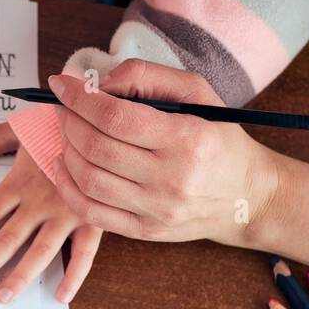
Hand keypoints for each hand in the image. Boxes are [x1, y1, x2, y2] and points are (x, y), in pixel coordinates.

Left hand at [0, 127, 102, 303]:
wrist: (102, 122)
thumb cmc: (62, 123)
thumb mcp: (21, 127)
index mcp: (21, 181)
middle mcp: (40, 202)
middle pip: (7, 239)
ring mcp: (67, 213)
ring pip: (40, 251)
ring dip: (20, 276)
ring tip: (2, 297)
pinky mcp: (92, 218)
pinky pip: (83, 253)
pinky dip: (74, 275)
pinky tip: (61, 295)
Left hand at [51, 60, 280, 246]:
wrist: (247, 196)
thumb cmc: (219, 137)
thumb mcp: (198, 92)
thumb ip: (147, 77)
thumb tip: (97, 84)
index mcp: (187, 138)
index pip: (115, 117)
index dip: (79, 98)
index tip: (61, 85)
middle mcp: (171, 178)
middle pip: (96, 147)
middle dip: (69, 120)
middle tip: (64, 107)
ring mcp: (157, 209)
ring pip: (88, 179)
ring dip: (66, 150)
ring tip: (67, 132)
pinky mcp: (146, 231)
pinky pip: (92, 213)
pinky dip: (68, 187)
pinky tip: (65, 165)